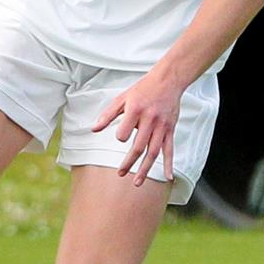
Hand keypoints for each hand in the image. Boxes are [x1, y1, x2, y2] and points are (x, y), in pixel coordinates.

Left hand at [91, 72, 184, 186]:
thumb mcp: (122, 98)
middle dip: (129, 162)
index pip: (125, 131)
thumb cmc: (142, 90)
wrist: (168, 81)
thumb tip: (93, 129)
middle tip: (121, 173)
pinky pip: (169, 150)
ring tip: (137, 182)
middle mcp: (150, 120)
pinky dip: (169, 164)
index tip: (119, 138)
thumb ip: (108, 114)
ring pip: (153, 152)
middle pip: (139, 146)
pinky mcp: (170, 130)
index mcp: (136, 111)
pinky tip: (168, 177)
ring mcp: (161, 127)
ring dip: (145, 169)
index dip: (121, 136)